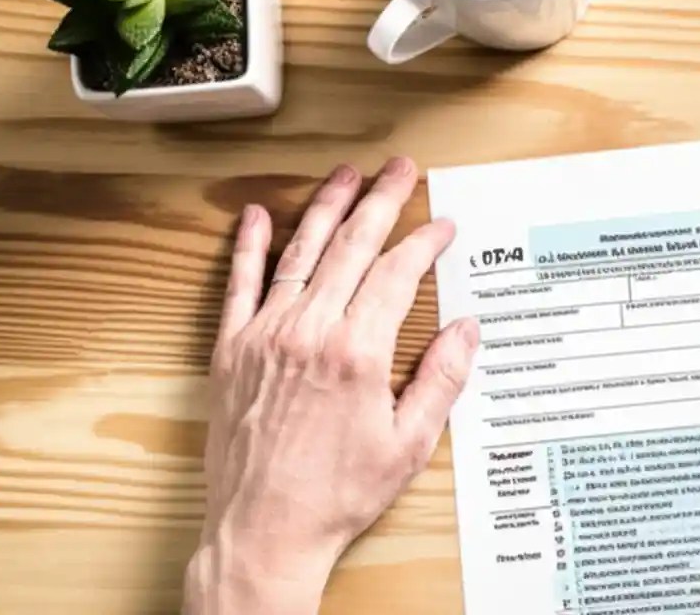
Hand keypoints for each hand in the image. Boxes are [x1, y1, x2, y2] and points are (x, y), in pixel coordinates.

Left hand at [183, 158, 479, 613]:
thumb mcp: (410, 444)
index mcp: (359, 352)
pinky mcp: (233, 350)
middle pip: (351, 247)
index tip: (442, 227)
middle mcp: (311, 332)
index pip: (397, 274)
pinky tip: (261, 215)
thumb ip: (441, 379)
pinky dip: (251, 247)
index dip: (424, 242)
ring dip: (326, 208)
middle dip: (381, 201)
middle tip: (400, 169)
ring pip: (301, 253)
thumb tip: (466, 328)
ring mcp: (267, 336)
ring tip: (346, 174)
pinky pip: (241, 284)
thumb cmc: (337, 493)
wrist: (264, 529)